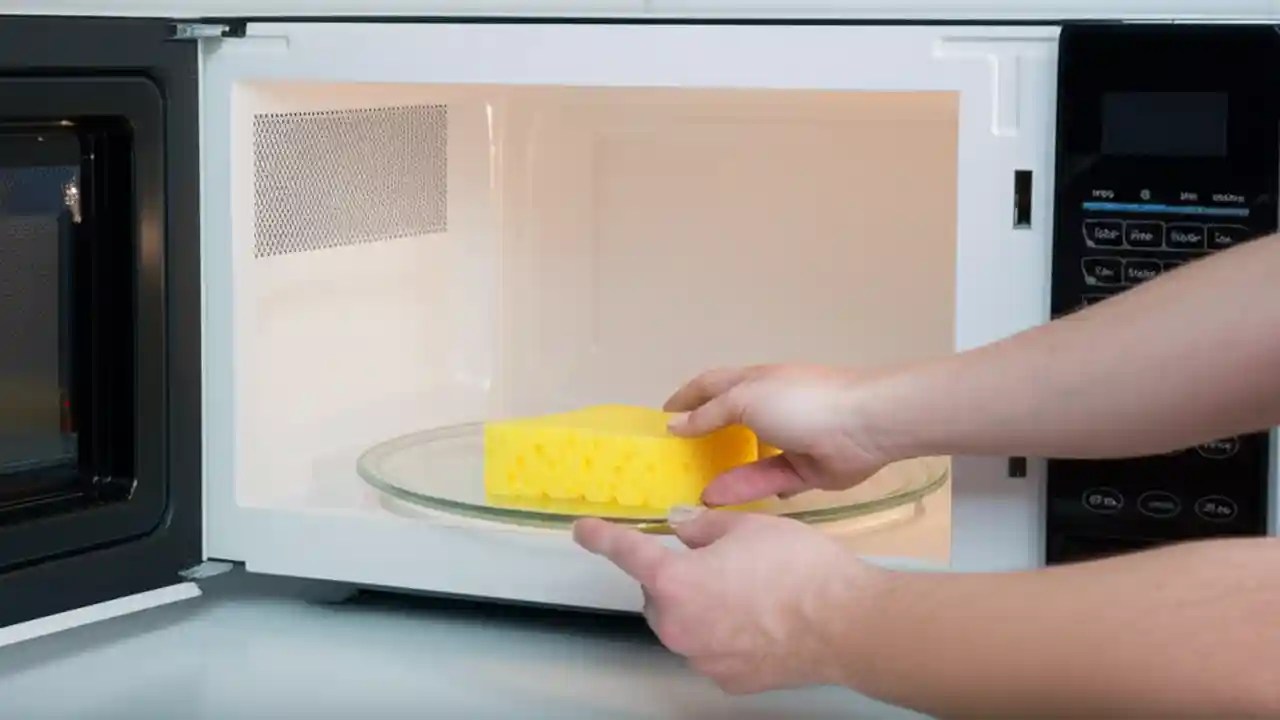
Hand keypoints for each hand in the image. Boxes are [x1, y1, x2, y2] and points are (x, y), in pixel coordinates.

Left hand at [572, 509, 887, 693]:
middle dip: (674, 575)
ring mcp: (702, 659)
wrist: (848, 624)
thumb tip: (680, 527)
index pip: (626, 554)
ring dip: (698, 606)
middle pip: (657, 594)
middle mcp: (679, 626)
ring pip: (683, 624)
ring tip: (745, 589)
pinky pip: (710, 648)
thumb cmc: (798, 567)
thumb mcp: (746, 527)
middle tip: (714, 558)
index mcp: (675, 582)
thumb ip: (702, 527)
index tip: (582, 530)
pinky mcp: (728, 679)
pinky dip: (722, 633)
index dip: (601, 538)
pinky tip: (757, 620)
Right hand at [663, 364, 893, 505]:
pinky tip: (721, 500)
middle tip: (675, 462)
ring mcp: (788, 439)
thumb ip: (709, 414)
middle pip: (729, 423)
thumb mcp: (746, 398)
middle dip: (703, 439)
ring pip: (747, 458)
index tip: (661, 418)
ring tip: (693, 490)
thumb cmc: (801, 401)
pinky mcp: (804, 469)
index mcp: (755, 381)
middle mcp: (769, 408)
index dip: (685, 398)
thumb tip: (675, 424)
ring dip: (722, 471)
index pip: (711, 385)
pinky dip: (747, 488)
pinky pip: (769, 480)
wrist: (864, 426)